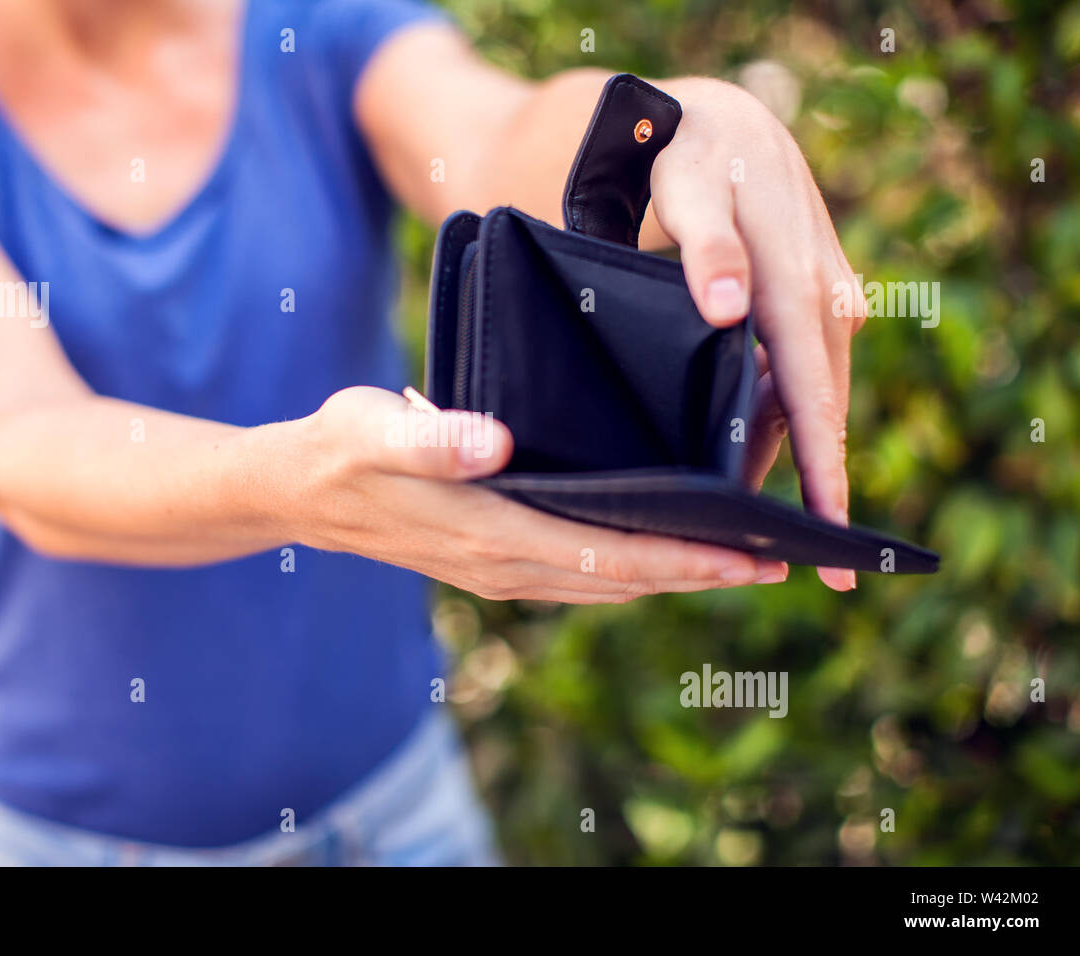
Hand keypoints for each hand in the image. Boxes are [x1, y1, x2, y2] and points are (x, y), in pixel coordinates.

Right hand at [282, 386, 787, 603]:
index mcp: (488, 533)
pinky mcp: (497, 560)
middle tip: (779, 558)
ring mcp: (502, 570)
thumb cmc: (341, 450)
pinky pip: (583, 574)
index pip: (607, 554)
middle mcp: (505, 565)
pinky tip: (663, 548)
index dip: (683, 558)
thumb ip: (431, 435)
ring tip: (741, 558)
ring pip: (608, 583)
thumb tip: (496, 445)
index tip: (750, 556)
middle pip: (624, 578)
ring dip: (675, 573)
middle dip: (702, 572)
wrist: (300, 491)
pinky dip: (634, 567)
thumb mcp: (373, 429)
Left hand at [649, 78, 863, 591]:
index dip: (824, 464)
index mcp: (796, 282)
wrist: (719, 127)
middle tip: (814, 564)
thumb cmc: (695, 161)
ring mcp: (821, 304)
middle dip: (819, 484)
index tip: (831, 528)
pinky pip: (799, 375)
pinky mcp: (806, 308)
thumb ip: (707, 250)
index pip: (814, 389)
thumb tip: (729, 312)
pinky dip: (782, 417)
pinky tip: (752, 458)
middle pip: (821, 407)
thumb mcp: (691, 191)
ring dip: (796, 456)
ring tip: (776, 531)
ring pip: (809, 397)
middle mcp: (823, 299)